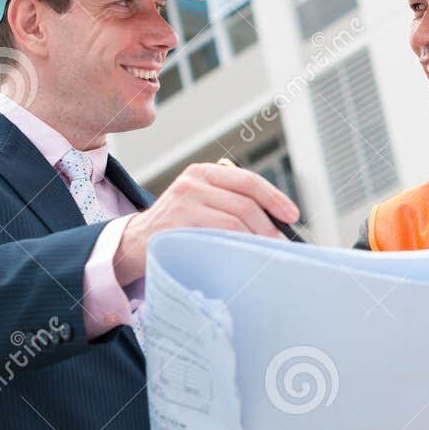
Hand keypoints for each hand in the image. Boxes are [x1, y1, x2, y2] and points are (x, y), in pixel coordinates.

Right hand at [114, 163, 298, 282]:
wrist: (136, 242)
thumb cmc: (179, 226)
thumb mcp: (202, 202)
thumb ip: (231, 202)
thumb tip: (277, 221)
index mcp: (203, 172)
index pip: (248, 181)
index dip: (275, 198)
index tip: (292, 215)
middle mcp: (193, 182)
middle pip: (245, 203)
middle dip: (268, 226)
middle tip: (278, 244)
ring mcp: (183, 203)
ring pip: (234, 221)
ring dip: (255, 240)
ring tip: (263, 253)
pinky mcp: (176, 226)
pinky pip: (216, 237)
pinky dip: (235, 248)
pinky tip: (242, 257)